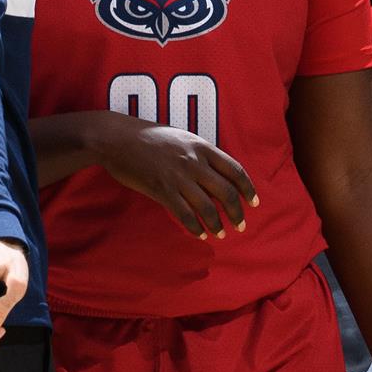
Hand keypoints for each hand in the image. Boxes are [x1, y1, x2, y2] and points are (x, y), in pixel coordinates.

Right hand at [92, 113, 257, 239]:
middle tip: (240, 225)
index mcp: (202, 147)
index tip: (254, 203)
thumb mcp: (181, 138)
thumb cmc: (148, 137)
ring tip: (221, 234)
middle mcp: (194, 162)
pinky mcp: (162, 190)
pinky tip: (200, 233)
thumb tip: (215, 173)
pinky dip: (196, 227)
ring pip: (208, 207)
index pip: (235, 170)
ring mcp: (178, 177)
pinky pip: (185, 214)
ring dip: (218, 224)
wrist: (118, 139)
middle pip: (226, 192)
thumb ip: (200, 154)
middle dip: (237, 212)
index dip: (248, 189)